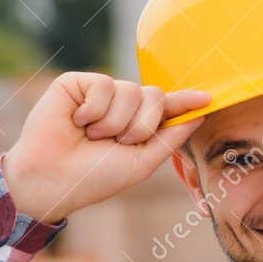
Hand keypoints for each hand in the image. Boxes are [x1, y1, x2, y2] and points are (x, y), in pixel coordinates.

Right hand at [2, 73, 209, 222]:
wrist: (53, 178)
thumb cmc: (95, 177)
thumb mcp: (141, 163)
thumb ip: (170, 139)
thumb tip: (198, 115)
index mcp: (137, 126)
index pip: (166, 108)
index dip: (186, 102)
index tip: (209, 98)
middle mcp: (120, 106)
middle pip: (154, 96)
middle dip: (142, 125)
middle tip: (117, 143)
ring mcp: (99, 92)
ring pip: (130, 90)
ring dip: (114, 122)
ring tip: (92, 136)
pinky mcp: (78, 83)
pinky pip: (103, 85)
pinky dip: (93, 111)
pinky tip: (76, 122)